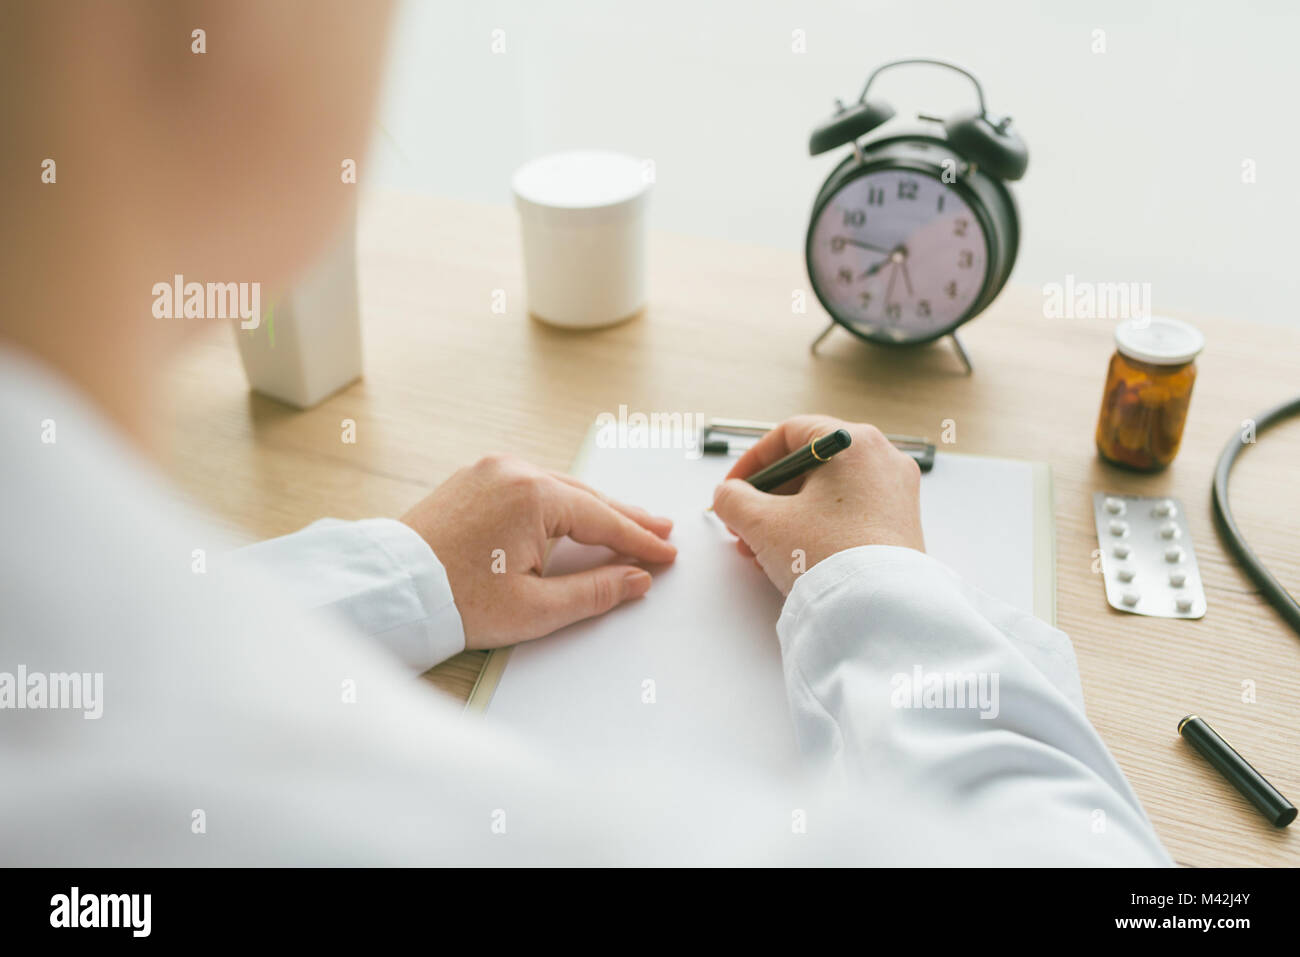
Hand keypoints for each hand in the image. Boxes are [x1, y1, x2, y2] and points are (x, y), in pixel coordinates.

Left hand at [401, 455, 676, 648]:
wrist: (390, 590)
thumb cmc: (453, 601)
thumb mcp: (535, 608)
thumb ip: (595, 592)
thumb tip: (636, 579)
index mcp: (532, 495)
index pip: (603, 519)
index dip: (640, 540)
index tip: (667, 552)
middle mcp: (513, 470)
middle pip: (586, 497)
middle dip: (625, 517)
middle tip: (661, 529)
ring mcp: (490, 469)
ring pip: (560, 488)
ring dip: (593, 508)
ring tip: (627, 523)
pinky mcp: (474, 478)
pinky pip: (531, 485)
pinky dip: (560, 502)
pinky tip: (577, 514)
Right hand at [711, 415, 923, 594]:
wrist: (877, 609)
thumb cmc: (828, 555)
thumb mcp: (763, 523)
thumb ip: (733, 499)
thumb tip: (727, 494)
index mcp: (853, 442)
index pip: (791, 434)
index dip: (753, 461)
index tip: (732, 487)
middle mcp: (882, 458)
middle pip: (810, 466)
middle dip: (768, 497)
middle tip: (743, 523)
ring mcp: (896, 492)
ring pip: (827, 494)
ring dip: (787, 517)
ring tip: (761, 550)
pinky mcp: (900, 524)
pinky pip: (848, 514)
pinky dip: (816, 528)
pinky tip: (792, 559)